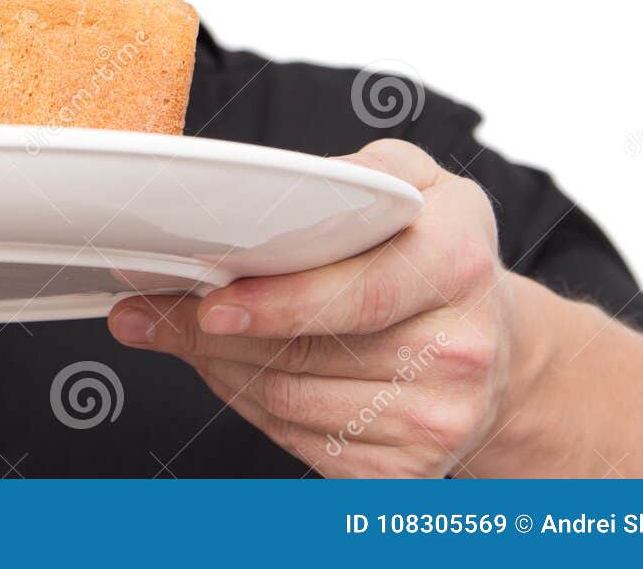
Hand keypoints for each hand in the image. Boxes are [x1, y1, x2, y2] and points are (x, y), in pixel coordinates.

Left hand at [108, 138, 517, 476]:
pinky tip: (228, 370)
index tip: (211, 302)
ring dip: (217, 369)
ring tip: (178, 333)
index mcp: (459, 262)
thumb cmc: (437, 251)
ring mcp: (438, 420)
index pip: (359, 294)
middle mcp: (460, 349)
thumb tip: (267, 188)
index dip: (276, 304)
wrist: (499, 343)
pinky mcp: (409, 471)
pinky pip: (300, 442)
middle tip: (143, 313)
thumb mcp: (415, 182)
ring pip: (290, 403)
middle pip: (307, 354)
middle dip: (208, 335)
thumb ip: (354, 171)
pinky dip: (248, 405)